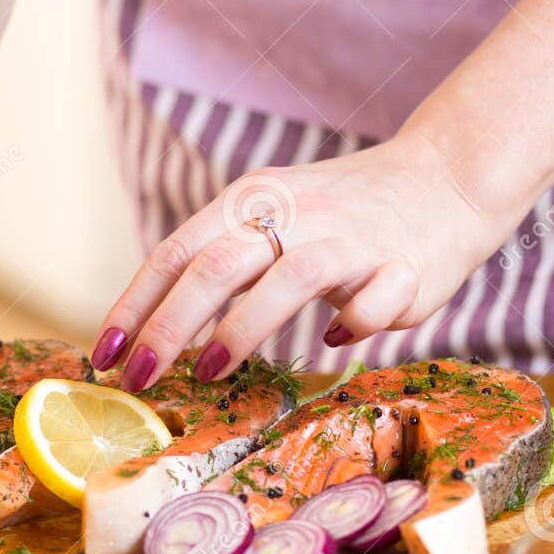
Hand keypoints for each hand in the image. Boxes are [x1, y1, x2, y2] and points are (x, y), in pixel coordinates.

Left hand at [92, 131, 516, 389]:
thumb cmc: (345, 215)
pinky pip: (373, 300)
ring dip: (242, 326)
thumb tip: (157, 331)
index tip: (104, 354)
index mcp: (251, 201)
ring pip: (286, 278)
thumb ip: (222, 263)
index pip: (175, 252)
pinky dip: (354, 323)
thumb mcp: (273, 221)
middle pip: (215, 265)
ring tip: (211, 370)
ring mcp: (349, 238)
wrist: (448, 177)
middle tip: (140, 377)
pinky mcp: (403, 264)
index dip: (135, 304)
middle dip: (168, 326)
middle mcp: (294, 213)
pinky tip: (337, 339)